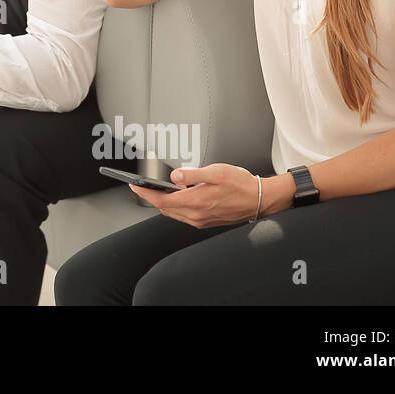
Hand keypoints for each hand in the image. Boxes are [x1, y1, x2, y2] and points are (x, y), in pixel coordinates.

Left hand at [128, 163, 263, 227]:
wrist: (260, 199)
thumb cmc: (241, 184)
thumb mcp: (215, 171)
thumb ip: (192, 174)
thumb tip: (174, 177)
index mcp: (196, 202)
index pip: (162, 200)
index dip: (145, 193)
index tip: (134, 186)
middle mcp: (196, 215)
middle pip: (164, 208)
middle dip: (151, 197)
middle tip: (140, 186)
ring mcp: (201, 220)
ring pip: (173, 212)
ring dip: (162, 202)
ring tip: (155, 189)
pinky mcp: (205, 221)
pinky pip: (183, 215)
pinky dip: (174, 206)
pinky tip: (176, 196)